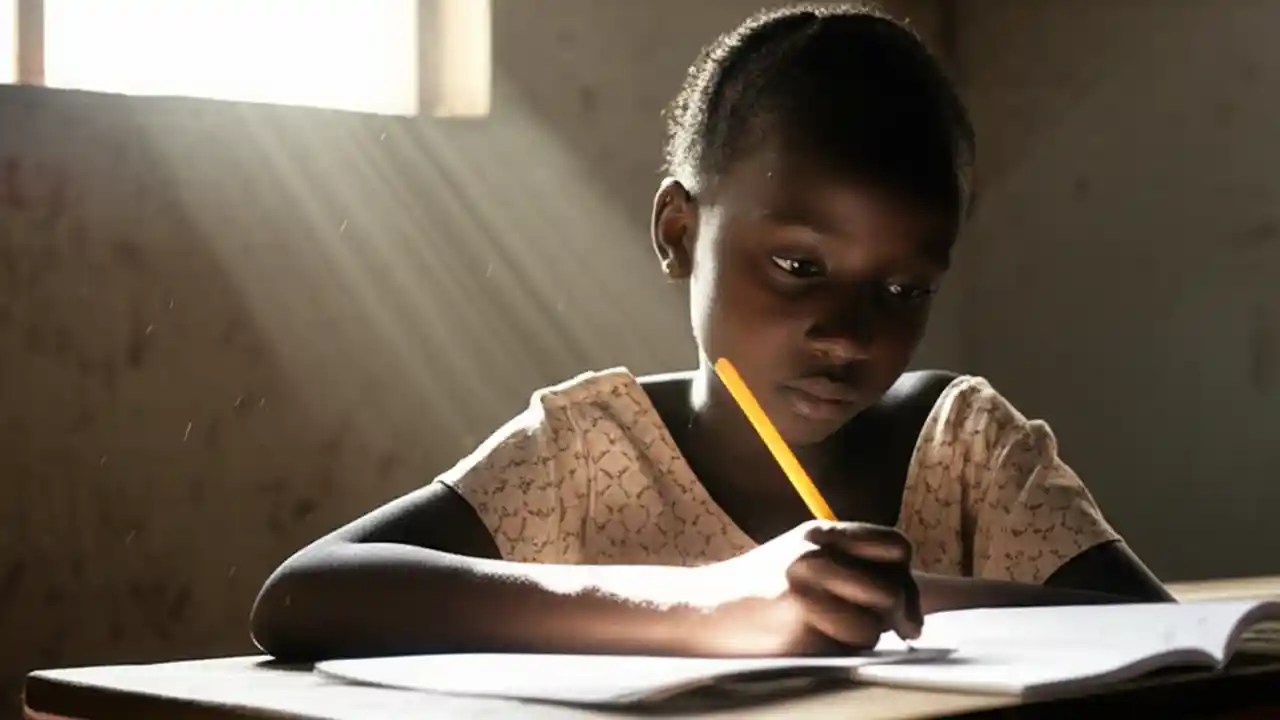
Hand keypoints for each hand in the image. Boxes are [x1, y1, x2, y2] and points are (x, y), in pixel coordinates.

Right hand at [698, 520, 921, 655]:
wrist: (702, 610)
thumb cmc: (760, 592)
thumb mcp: (803, 558)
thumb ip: (849, 566)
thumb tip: (910, 604)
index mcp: (821, 533)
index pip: (895, 545)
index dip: (906, 576)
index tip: (902, 602)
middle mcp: (816, 553)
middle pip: (892, 586)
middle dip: (900, 614)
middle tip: (898, 630)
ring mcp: (806, 586)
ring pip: (874, 624)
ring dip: (865, 639)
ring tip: (833, 634)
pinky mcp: (798, 619)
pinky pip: (849, 647)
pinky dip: (842, 654)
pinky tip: (814, 644)